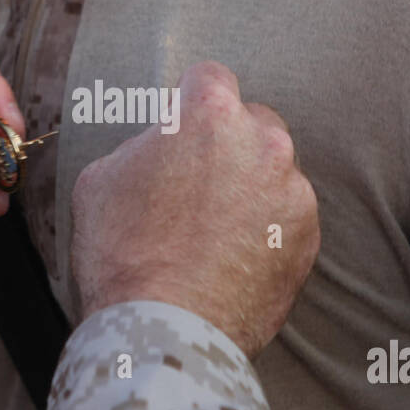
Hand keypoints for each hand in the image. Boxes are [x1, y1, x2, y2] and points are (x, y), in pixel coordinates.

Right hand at [70, 61, 319, 357]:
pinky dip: (266, 233)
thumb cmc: (121, 254)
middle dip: (227, 146)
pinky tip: (232, 261)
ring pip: (273, 173)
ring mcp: (292, 190)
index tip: (180, 130)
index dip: (189, 104)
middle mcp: (263, 141)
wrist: (163, 331)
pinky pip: (287, 219)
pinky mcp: (308, 238)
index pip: (209, 78)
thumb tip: (160, 148)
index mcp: (209, 113)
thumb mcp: (101, 179)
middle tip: (194, 189)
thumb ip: (144, 146)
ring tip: (211, 236)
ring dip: (249, 191)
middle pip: (251, 124)